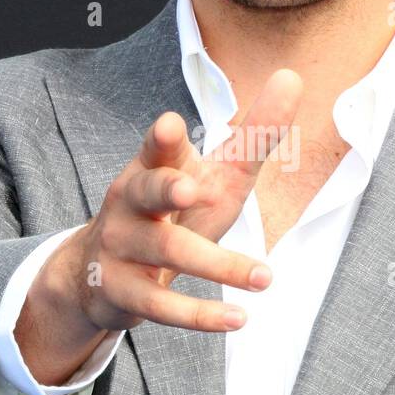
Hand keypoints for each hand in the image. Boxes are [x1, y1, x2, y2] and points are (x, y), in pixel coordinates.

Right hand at [14, 69, 302, 383]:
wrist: (100, 275)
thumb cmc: (172, 214)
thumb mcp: (213, 176)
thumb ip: (252, 136)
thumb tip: (293, 76)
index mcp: (151, 168)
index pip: (155, 149)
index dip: (162, 140)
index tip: (170, 126)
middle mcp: (130, 204)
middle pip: (145, 192)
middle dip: (166, 188)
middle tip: (195, 189)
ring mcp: (123, 248)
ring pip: (168, 253)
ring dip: (218, 266)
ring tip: (265, 277)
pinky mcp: (124, 293)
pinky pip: (163, 307)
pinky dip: (201, 315)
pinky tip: (238, 318)